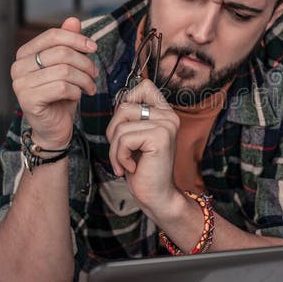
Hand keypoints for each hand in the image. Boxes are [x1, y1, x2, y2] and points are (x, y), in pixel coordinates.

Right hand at [12, 18, 97, 147]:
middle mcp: (18, 67)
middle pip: (61, 53)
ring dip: (84, 79)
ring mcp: (20, 84)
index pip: (52, 35)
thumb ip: (68, 43)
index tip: (93, 48)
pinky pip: (62, 88)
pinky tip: (78, 97)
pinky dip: (77, 92)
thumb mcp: (67, 66)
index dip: (77, 39)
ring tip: (90, 87)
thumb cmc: (60, 96)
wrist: (54, 128)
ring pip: (64, 71)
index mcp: (25, 54)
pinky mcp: (28, 100)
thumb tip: (73, 20)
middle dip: (84, 63)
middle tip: (94, 74)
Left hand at [106, 79, 180, 217]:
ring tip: (125, 163)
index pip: (144, 86)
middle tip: (121, 152)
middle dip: (113, 132)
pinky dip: (120, 156)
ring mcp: (166, 125)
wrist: (156, 195)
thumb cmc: (143, 168)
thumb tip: (117, 102)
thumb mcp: (135, 137)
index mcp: (164, 112)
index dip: (128, 100)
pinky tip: (132, 167)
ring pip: (121, 126)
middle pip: (124, 107)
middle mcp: (168, 115)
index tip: (126, 125)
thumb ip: (130, 118)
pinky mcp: (160, 137)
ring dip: (115, 149)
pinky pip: (124, 139)